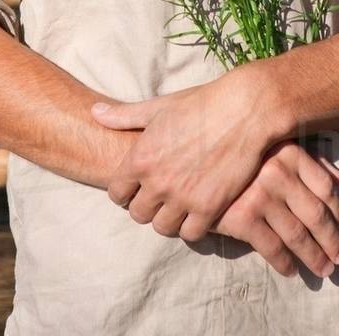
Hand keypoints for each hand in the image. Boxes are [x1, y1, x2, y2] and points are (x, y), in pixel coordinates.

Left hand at [90, 67, 269, 242]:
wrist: (243, 110)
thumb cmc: (200, 104)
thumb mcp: (159, 107)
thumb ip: (124, 116)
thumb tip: (95, 113)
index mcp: (140, 158)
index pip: (116, 194)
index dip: (125, 191)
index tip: (138, 185)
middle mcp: (157, 182)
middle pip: (138, 214)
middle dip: (146, 206)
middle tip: (160, 196)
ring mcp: (183, 198)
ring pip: (162, 228)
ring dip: (169, 218)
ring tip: (179, 205)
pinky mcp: (209, 208)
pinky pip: (190, 234)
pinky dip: (192, 226)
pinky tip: (199, 210)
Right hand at [209, 139, 338, 278]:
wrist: (195, 168)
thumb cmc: (242, 159)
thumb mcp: (277, 149)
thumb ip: (311, 161)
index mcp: (290, 153)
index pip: (326, 189)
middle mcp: (278, 173)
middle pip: (317, 215)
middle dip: (333, 241)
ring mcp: (260, 196)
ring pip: (298, 236)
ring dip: (315, 258)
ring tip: (324, 269)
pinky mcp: (243, 218)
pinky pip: (273, 248)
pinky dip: (286, 263)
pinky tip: (292, 270)